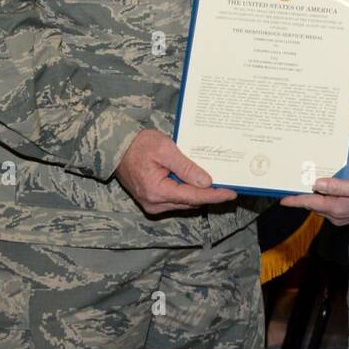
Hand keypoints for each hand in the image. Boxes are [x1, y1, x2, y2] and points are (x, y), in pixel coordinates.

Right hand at [114, 129, 236, 214]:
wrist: (116, 147)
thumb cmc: (139, 144)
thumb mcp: (165, 149)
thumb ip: (186, 167)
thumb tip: (206, 182)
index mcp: (157, 191)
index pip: (193, 196)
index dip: (214, 196)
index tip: (232, 194)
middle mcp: (155, 203)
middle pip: (190, 202)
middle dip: (210, 195)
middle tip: (229, 187)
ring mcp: (152, 204)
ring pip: (184, 202)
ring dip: (199, 194)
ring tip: (217, 184)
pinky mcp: (152, 200)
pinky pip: (176, 199)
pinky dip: (188, 192)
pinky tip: (198, 183)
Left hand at [280, 177, 348, 225]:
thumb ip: (336, 186)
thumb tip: (315, 184)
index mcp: (338, 209)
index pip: (311, 204)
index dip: (295, 201)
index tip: (282, 200)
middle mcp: (338, 215)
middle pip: (314, 206)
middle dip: (302, 198)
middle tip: (290, 186)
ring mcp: (343, 216)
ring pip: (322, 206)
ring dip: (313, 198)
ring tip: (303, 185)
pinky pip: (331, 205)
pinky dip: (324, 197)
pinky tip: (324, 188)